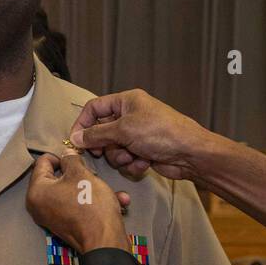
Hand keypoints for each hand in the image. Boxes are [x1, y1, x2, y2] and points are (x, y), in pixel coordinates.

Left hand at [26, 149, 131, 252]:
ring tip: (108, 190)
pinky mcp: (66, 225)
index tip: (77, 159)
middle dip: (79, 174)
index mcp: (36, 191)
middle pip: (57, 177)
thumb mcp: (82, 173)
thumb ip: (71, 159)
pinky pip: (78, 205)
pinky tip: (115, 201)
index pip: (43, 161)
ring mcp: (52, 217)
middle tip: (93, 174)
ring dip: (92, 188)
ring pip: (72, 191)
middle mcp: (38, 205)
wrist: (105, 241)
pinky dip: (93, 202)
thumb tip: (66, 154)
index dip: (61, 156)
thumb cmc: (90, 204)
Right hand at [69, 89, 213, 181]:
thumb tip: (75, 137)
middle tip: (103, 152)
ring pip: (113, 149)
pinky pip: (126, 159)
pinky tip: (145, 162)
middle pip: (102, 131)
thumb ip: (96, 134)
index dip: (83, 123)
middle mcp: (131, 116)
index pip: (95, 108)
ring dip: (120, 157)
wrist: (189, 153)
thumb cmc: (161, 132)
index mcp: (126, 101)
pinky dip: (133, 163)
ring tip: (132, 157)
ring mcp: (137, 135)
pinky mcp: (143, 151)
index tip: (75, 140)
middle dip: (105, 145)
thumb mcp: (123, 130)